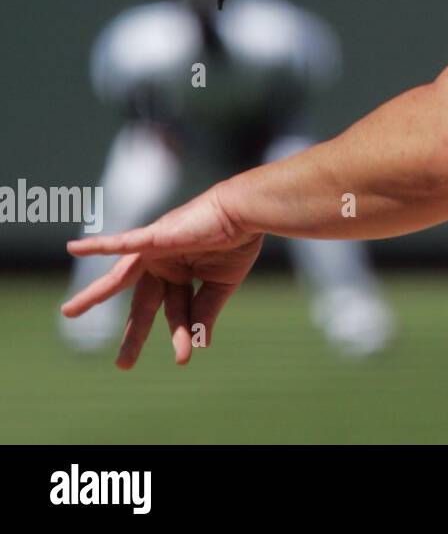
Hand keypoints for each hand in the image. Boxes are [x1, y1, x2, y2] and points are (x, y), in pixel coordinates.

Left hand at [61, 187, 262, 369]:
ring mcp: (155, 251)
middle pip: (144, 305)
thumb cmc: (237, 243)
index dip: (181, 334)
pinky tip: (74, 248)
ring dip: (94, 295)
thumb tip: (199, 345)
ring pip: (119, 278)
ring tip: (69, 313)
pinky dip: (99, 245)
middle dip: (136, 335)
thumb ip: (205, 312)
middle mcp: (163, 264)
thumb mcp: (219, 285)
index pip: (176, 311)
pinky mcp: (154, 236)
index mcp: (181, 275)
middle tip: (124, 366)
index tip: (184, 358)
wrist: (244, 215)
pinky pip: (122, 242)